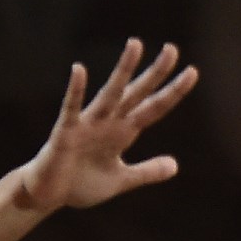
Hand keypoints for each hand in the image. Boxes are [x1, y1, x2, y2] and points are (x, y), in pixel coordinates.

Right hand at [18, 39, 198, 211]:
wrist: (48, 195)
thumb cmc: (81, 184)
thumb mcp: (122, 180)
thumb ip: (147, 171)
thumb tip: (175, 165)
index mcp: (123, 132)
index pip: (153, 108)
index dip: (172, 92)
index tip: (192, 72)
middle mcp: (109, 123)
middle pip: (137, 93)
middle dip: (154, 73)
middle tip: (173, 49)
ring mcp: (88, 125)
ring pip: (110, 94)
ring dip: (123, 71)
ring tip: (135, 45)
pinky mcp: (65, 132)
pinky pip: (71, 109)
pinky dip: (75, 91)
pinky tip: (79, 70)